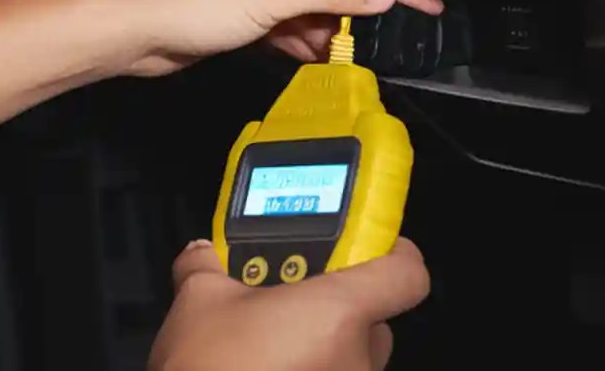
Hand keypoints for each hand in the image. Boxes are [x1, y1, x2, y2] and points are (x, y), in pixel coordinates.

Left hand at [85, 0, 442, 75]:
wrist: (123, 27)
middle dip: (352, 12)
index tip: (423, 3)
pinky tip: (315, 58)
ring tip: (347, 57)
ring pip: (302, 4)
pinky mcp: (231, 6)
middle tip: (386, 39)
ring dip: (323, 31)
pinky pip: (278, 21)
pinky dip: (297, 39)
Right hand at [148, 238, 430, 370]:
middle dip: (336, 310)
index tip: (372, 246)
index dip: (395, 254)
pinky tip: (271, 370)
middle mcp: (358, 359)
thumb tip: (202, 253)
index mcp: (338, 312)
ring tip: (272, 347)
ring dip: (323, 350)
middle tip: (292, 304)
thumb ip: (207, 265)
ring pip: (352, 360)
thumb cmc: (209, 368)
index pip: (407, 275)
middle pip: (373, 321)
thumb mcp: (197, 303)